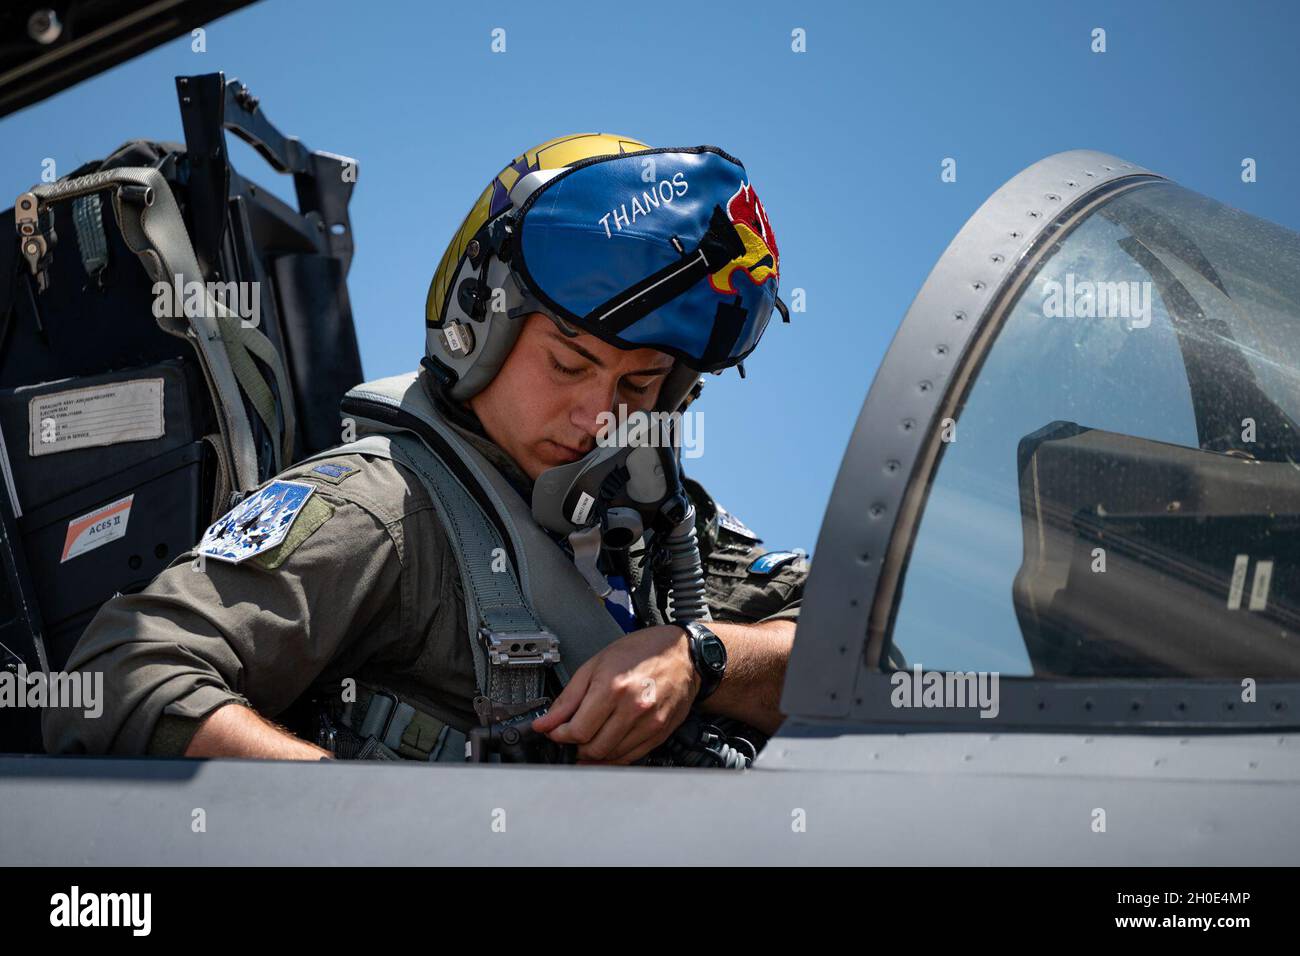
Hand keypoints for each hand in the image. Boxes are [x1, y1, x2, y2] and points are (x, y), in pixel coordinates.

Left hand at [531, 624, 700, 763]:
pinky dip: (614, 757)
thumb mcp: (596, 664)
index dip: (560, 735)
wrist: (683, 654)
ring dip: (593, 754)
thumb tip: (545, 722)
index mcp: (613, 687)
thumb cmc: (641, 652)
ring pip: (611, 756)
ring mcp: (649, 723)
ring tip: (588, 740)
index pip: (578, 731)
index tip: (555, 731)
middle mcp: (633, 708)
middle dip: (575, 747)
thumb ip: (568, 698)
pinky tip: (607, 745)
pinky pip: (631, 757)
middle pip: (593, 748)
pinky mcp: (660, 733)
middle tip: (570, 736)